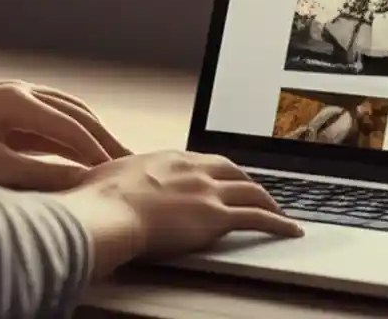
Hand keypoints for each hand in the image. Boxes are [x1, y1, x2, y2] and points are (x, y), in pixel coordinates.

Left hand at [0, 82, 130, 190]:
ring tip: (107, 152)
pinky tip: (68, 147)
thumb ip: (38, 172)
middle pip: (74, 111)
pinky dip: (64, 131)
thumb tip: (82, 177)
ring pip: (60, 109)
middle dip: (102, 135)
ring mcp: (5, 96)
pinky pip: (41, 116)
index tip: (121, 173)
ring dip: (86, 130)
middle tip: (130, 158)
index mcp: (17, 100)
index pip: (73, 127)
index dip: (98, 151)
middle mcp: (16, 91)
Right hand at [54, 151, 303, 277]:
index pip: (206, 161)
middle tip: (261, 193)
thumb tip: (104, 183)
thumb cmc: (97, 200)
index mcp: (169, 157)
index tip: (227, 178)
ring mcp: (208, 191)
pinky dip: (278, 223)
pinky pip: (258, 218)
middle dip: (251, 182)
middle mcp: (194, 168)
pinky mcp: (217, 216)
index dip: (221, 171)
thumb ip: (116, 179)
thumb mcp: (106, 177)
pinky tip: (290, 230)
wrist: (107, 213)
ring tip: (281, 212)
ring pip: (252, 191)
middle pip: (235, 171)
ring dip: (270, 202)